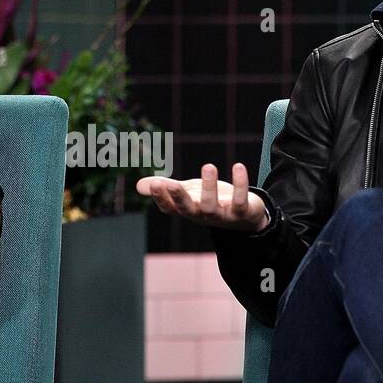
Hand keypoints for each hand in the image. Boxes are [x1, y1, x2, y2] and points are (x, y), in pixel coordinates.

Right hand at [136, 162, 268, 231]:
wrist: (244, 216)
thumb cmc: (210, 200)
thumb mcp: (187, 193)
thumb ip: (166, 188)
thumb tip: (138, 185)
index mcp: (187, 210)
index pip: (170, 208)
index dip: (162, 198)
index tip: (155, 184)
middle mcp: (202, 216)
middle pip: (188, 209)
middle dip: (178, 197)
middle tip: (170, 184)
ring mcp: (222, 216)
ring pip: (212, 206)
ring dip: (209, 187)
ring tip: (208, 166)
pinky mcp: (242, 212)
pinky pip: (240, 200)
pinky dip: (240, 184)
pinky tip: (238, 166)